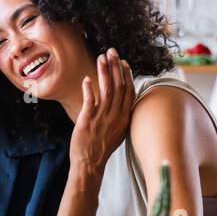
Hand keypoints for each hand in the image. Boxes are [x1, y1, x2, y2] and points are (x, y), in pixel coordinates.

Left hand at [70, 48, 134, 179]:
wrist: (90, 163)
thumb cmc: (102, 148)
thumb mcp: (118, 131)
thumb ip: (121, 115)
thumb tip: (123, 103)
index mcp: (125, 117)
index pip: (129, 91)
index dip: (127, 74)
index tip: (123, 62)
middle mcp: (116, 115)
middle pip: (119, 85)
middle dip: (115, 66)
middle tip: (112, 51)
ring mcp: (102, 117)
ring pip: (106, 89)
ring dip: (104, 72)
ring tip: (100, 57)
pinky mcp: (88, 120)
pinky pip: (90, 100)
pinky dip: (89, 89)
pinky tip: (87, 79)